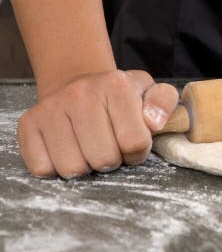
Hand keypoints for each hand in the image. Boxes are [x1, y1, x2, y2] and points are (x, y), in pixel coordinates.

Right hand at [17, 70, 179, 178]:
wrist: (77, 82)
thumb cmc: (118, 97)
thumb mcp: (148, 91)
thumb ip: (163, 103)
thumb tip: (154, 123)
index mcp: (116, 85)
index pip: (135, 142)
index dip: (137, 153)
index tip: (132, 145)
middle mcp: (81, 94)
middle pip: (104, 159)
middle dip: (112, 161)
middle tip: (110, 147)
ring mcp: (51, 108)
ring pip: (73, 168)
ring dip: (85, 166)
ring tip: (89, 148)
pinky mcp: (29, 124)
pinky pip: (43, 168)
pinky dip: (56, 168)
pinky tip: (67, 150)